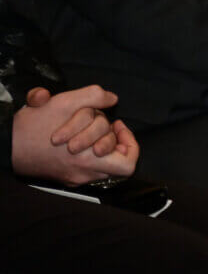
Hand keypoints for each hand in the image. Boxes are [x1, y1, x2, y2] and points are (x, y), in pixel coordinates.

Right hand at [11, 86, 138, 183]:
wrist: (4, 145)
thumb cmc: (32, 126)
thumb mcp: (64, 102)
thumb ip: (93, 96)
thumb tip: (112, 98)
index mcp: (87, 162)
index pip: (127, 165)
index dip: (129, 143)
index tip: (118, 125)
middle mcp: (82, 174)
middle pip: (116, 160)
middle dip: (112, 137)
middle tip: (103, 123)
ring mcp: (72, 177)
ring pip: (102, 162)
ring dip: (100, 142)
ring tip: (89, 127)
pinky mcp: (63, 176)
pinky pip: (87, 166)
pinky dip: (88, 150)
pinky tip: (79, 135)